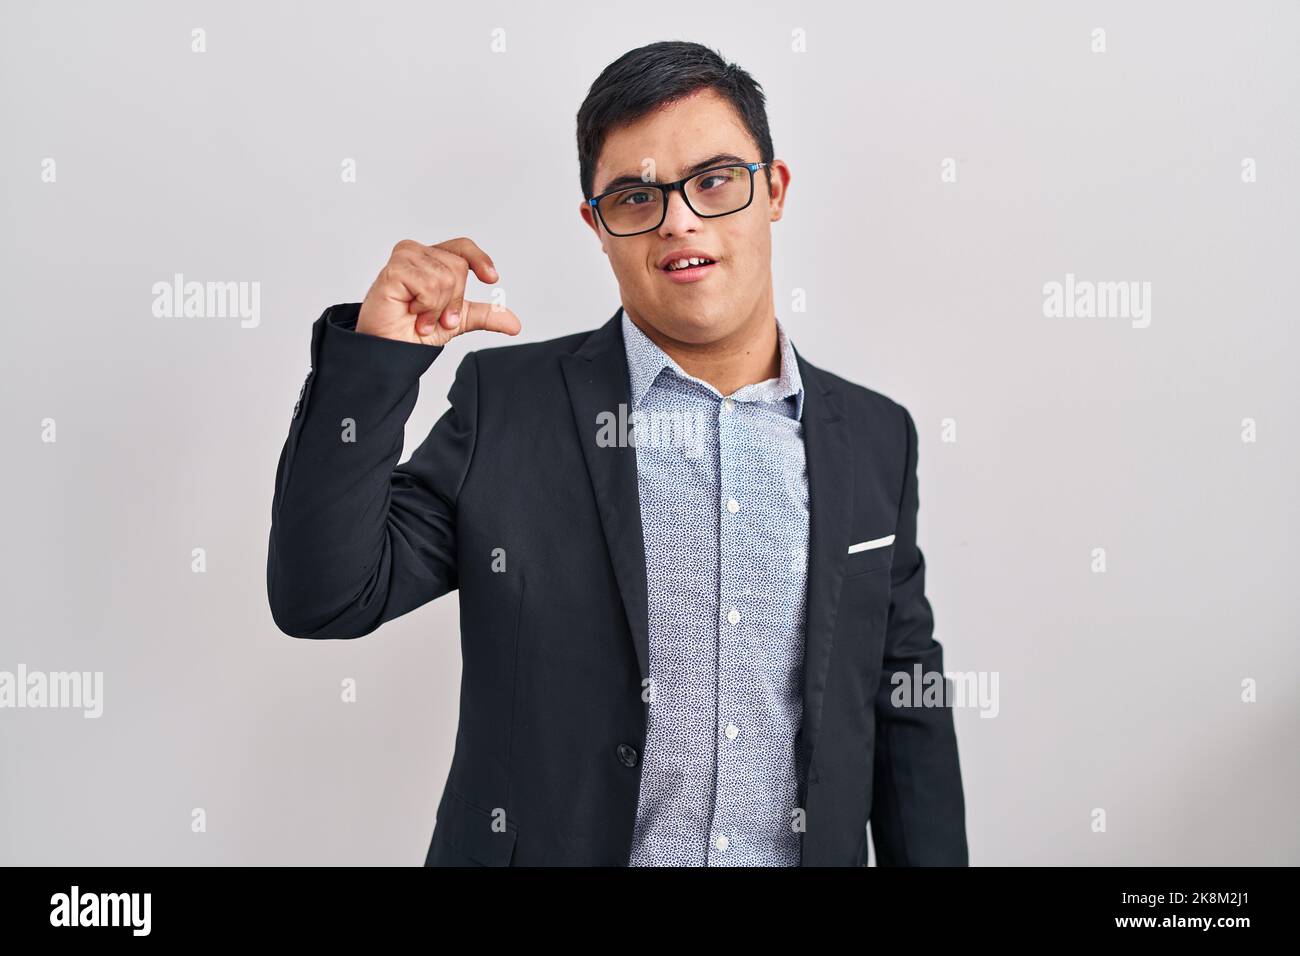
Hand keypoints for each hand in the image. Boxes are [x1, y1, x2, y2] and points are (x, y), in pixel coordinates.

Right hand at [355, 238, 521, 345]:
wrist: (392, 350)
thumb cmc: (415, 331)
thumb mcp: (458, 321)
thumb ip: (485, 316)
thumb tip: (515, 324)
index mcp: (433, 260)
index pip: (462, 247)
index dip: (479, 259)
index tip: (492, 278)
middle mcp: (419, 254)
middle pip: (459, 267)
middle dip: (454, 301)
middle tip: (435, 317)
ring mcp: (405, 259)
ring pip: (447, 276)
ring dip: (438, 307)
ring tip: (420, 315)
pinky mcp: (394, 269)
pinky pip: (430, 284)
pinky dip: (426, 305)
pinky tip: (411, 311)